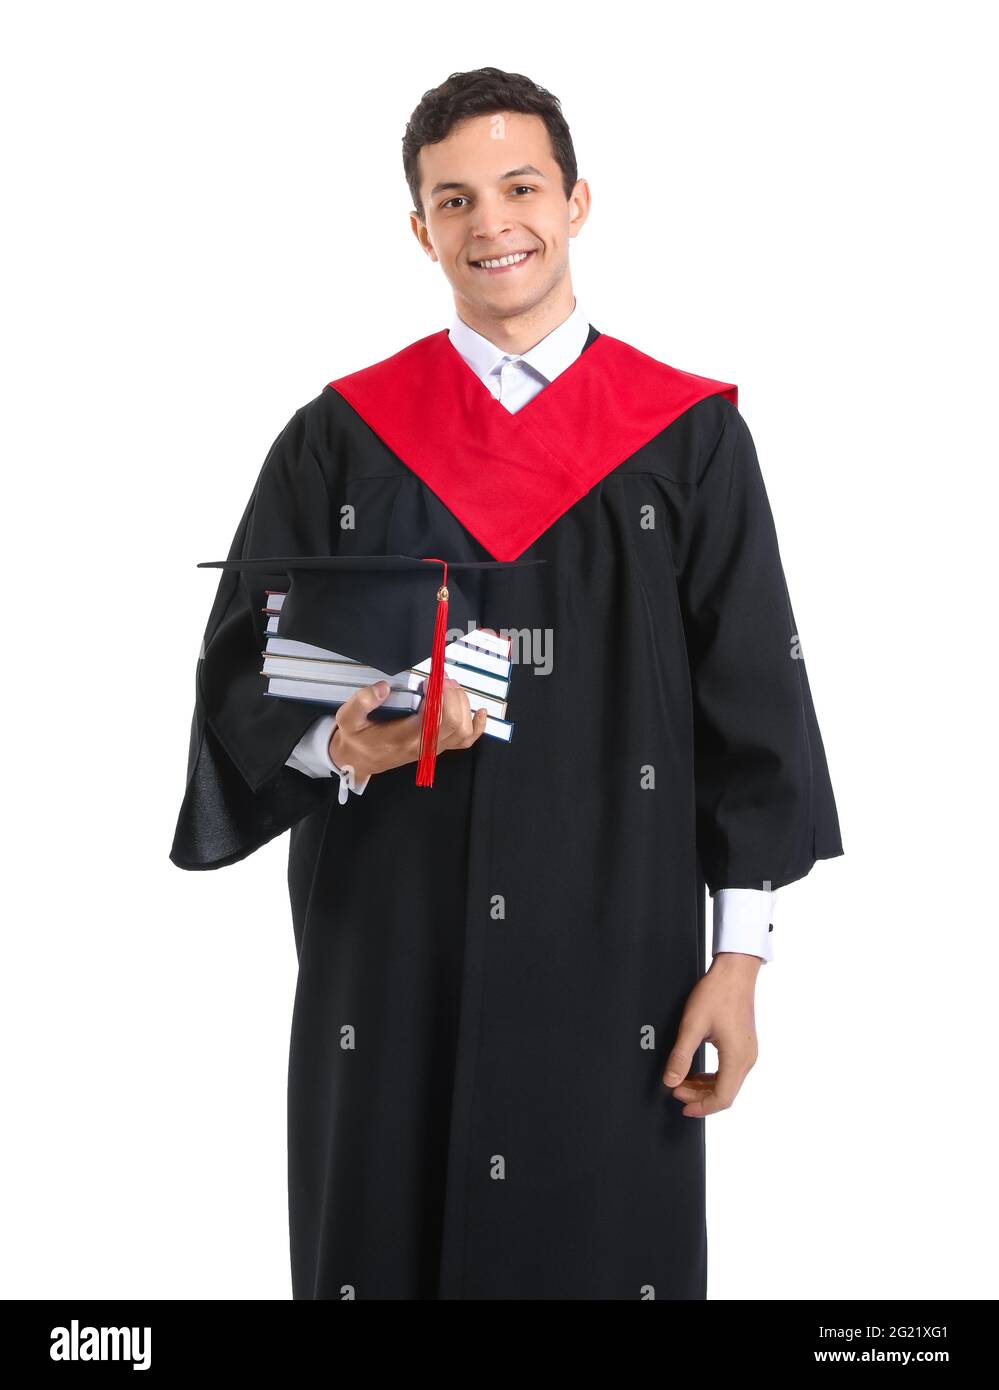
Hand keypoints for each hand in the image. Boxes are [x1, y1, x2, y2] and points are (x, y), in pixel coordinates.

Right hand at [329, 677, 487, 782]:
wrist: (357, 761)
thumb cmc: (356, 739)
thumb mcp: (347, 718)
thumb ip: (362, 702)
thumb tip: (383, 687)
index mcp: (404, 738)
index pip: (436, 718)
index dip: (440, 695)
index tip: (430, 680)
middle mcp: (424, 746)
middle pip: (455, 722)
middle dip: (453, 696)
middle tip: (442, 678)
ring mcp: (433, 749)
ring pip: (463, 729)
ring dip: (462, 704)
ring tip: (449, 687)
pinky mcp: (437, 748)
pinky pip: (465, 741)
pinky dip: (477, 726)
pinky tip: (480, 711)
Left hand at [662, 952, 761, 1116]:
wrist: (735, 972)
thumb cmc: (717, 994)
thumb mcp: (692, 1025)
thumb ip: (681, 1056)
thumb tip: (670, 1081)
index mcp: (737, 1058)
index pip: (722, 1098)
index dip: (702, 1108)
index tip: (683, 1108)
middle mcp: (747, 1059)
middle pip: (725, 1093)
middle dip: (699, 1097)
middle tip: (675, 1091)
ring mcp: (748, 1052)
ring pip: (727, 1083)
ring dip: (705, 1087)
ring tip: (682, 1082)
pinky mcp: (745, 1045)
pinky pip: (730, 1070)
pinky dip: (712, 1076)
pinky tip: (696, 1072)